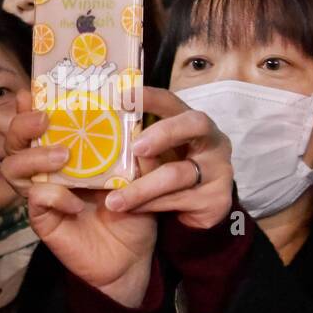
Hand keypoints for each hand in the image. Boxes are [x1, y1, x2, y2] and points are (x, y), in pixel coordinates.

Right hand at [0, 90, 156, 306]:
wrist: (132, 256)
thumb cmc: (132, 209)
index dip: (28, 106)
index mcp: (65, 150)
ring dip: (35, 157)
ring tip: (63, 156)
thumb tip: (139, 118)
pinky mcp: (42, 220)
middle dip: (22, 125)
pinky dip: (54, 196)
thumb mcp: (140, 173)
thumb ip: (136, 148)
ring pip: (13, 168)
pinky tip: (76, 203)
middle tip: (45, 119)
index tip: (33, 90)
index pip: (38, 123)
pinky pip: (36, 201)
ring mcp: (41, 194)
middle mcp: (46, 169)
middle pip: (13, 141)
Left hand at [102, 86, 233, 230]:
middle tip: (135, 147)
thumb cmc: (166, 175)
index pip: (172, 102)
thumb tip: (93, 130)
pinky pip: (179, 199)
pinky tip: (132, 210)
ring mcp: (219, 169)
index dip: (151, 97)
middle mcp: (212, 140)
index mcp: (191, 122)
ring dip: (142, 187)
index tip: (123, 96)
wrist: (192, 215)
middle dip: (164, 132)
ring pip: (178, 173)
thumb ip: (135, 142)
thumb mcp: (153, 156)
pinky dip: (152, 205)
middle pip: (195, 124)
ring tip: (114, 201)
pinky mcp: (218, 199)